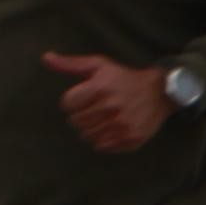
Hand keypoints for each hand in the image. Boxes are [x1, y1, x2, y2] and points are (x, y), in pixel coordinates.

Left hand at [46, 50, 177, 150]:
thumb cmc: (123, 77)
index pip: (67, 104)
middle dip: (81, 115)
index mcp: (101, 87)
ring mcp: (122, 125)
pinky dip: (103, 139)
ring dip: (91, 128)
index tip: (84, 98)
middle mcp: (111, 107)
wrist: (159, 92)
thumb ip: (70, 63)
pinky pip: (102, 146)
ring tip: (102, 118)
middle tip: (94, 108)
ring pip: (87, 136)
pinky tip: (111, 128)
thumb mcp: (98, 65)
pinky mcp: (130, 139)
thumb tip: (45, 58)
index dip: (73, 101)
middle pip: (75, 122)